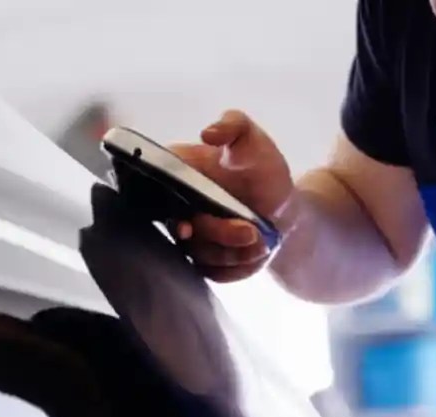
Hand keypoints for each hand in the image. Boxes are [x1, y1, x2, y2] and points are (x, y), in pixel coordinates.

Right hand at [168, 110, 293, 282]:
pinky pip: (212, 272)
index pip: (152, 187)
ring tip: (262, 239)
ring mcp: (188, 237)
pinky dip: (237, 266)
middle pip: (179, 227)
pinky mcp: (204, 261)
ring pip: (199, 254)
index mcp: (177, 173)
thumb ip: (234, 125)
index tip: (187, 221)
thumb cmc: (262, 169)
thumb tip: (208, 132)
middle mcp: (175, 206)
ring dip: (233, 251)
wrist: (283, 209)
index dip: (162, 204)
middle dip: (217, 233)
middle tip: (249, 230)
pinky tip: (257, 253)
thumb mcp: (253, 139)